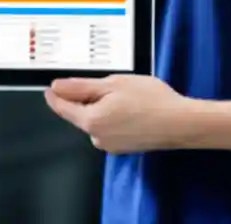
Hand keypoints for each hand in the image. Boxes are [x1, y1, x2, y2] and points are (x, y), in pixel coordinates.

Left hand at [44, 75, 199, 153]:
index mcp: (91, 121)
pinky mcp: (124, 147)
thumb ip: (81, 87)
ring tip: (123, 95)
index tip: (49, 88)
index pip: (63, 108)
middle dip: (84, 99)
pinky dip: (113, 116)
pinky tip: (130, 108)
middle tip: (102, 83)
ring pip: (96, 121)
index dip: (55, 95)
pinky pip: (109, 128)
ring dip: (101, 107)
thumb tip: (56, 87)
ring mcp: (111, 145)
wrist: (180, 122)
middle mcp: (97, 137)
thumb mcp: (112, 84)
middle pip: (80, 114)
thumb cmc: (150, 100)